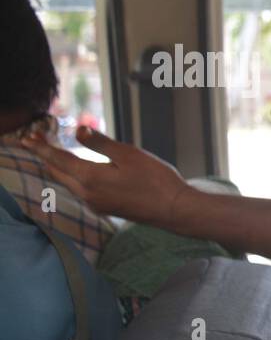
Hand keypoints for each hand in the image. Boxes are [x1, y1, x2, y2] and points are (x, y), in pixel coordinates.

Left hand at [20, 126, 188, 226]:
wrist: (174, 210)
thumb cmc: (156, 180)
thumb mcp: (129, 154)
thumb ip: (100, 143)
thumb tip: (78, 129)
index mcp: (90, 178)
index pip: (57, 160)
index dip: (41, 147)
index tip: (27, 137)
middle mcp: (87, 193)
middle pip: (57, 173)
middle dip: (45, 157)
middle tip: (36, 141)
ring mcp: (95, 203)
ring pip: (66, 183)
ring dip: (57, 167)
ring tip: (52, 153)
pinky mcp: (104, 208)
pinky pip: (78, 190)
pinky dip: (70, 177)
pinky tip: (75, 171)